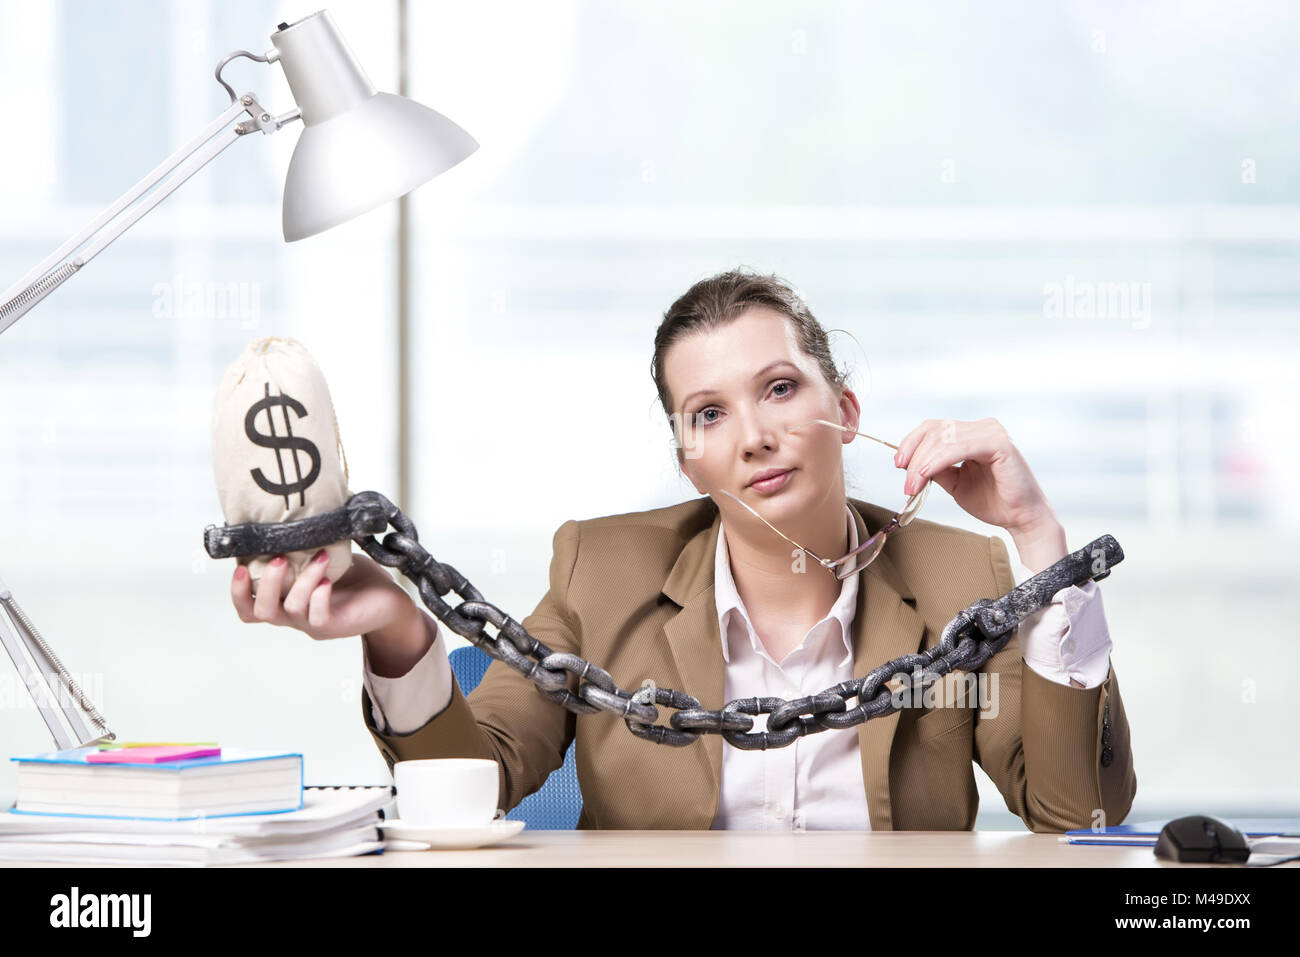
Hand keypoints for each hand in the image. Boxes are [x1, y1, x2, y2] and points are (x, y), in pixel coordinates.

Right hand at [231, 549, 416, 641]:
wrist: (388, 600)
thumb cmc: (355, 578)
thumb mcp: (323, 557)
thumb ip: (303, 546)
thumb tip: (288, 514)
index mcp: (284, 601)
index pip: (248, 608)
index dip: (238, 592)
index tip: (241, 568)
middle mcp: (293, 616)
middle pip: (259, 613)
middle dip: (266, 583)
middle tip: (280, 558)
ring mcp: (312, 624)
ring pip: (290, 609)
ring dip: (303, 579)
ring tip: (320, 556)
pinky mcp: (334, 626)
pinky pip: (317, 618)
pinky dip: (319, 597)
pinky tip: (328, 579)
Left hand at [893, 417, 1058, 536]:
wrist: (1021, 518)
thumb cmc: (993, 501)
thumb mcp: (955, 482)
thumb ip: (935, 469)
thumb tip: (908, 463)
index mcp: (972, 433)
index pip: (933, 428)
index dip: (911, 443)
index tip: (898, 464)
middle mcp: (983, 427)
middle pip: (934, 431)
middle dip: (913, 457)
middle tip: (906, 485)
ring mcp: (992, 432)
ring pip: (943, 439)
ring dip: (922, 463)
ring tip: (914, 486)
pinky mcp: (999, 443)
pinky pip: (959, 447)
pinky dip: (938, 460)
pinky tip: (926, 473)